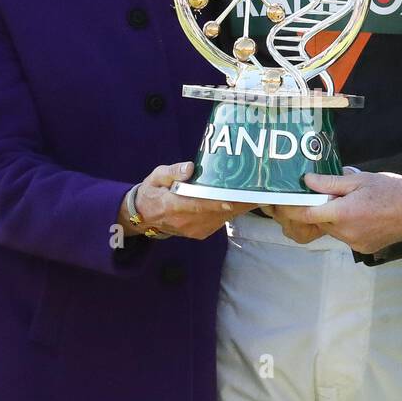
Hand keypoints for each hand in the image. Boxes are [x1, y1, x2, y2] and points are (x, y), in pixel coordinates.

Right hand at [124, 162, 255, 240]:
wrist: (145, 217)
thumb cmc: (152, 192)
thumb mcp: (156, 177)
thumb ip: (172, 172)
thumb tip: (189, 168)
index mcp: (174, 206)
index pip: (200, 204)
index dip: (220, 202)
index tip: (237, 197)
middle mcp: (186, 221)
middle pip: (217, 212)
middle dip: (237, 202)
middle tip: (257, 190)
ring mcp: (194, 229)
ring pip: (221, 218)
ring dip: (237, 207)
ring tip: (254, 193)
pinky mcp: (200, 233)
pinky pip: (219, 221)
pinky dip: (230, 211)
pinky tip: (240, 201)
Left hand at [270, 163, 358, 244]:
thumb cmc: (389, 192)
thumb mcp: (359, 180)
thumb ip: (331, 182)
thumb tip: (307, 180)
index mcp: (342, 213)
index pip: (306, 214)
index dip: (292, 209)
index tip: (284, 202)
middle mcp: (345, 231)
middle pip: (317, 221)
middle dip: (316, 210)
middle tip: (321, 195)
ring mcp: (353, 241)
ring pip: (330, 229)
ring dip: (330, 218)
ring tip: (344, 203)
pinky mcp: (361, 246)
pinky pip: (345, 236)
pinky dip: (345, 226)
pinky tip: (356, 215)